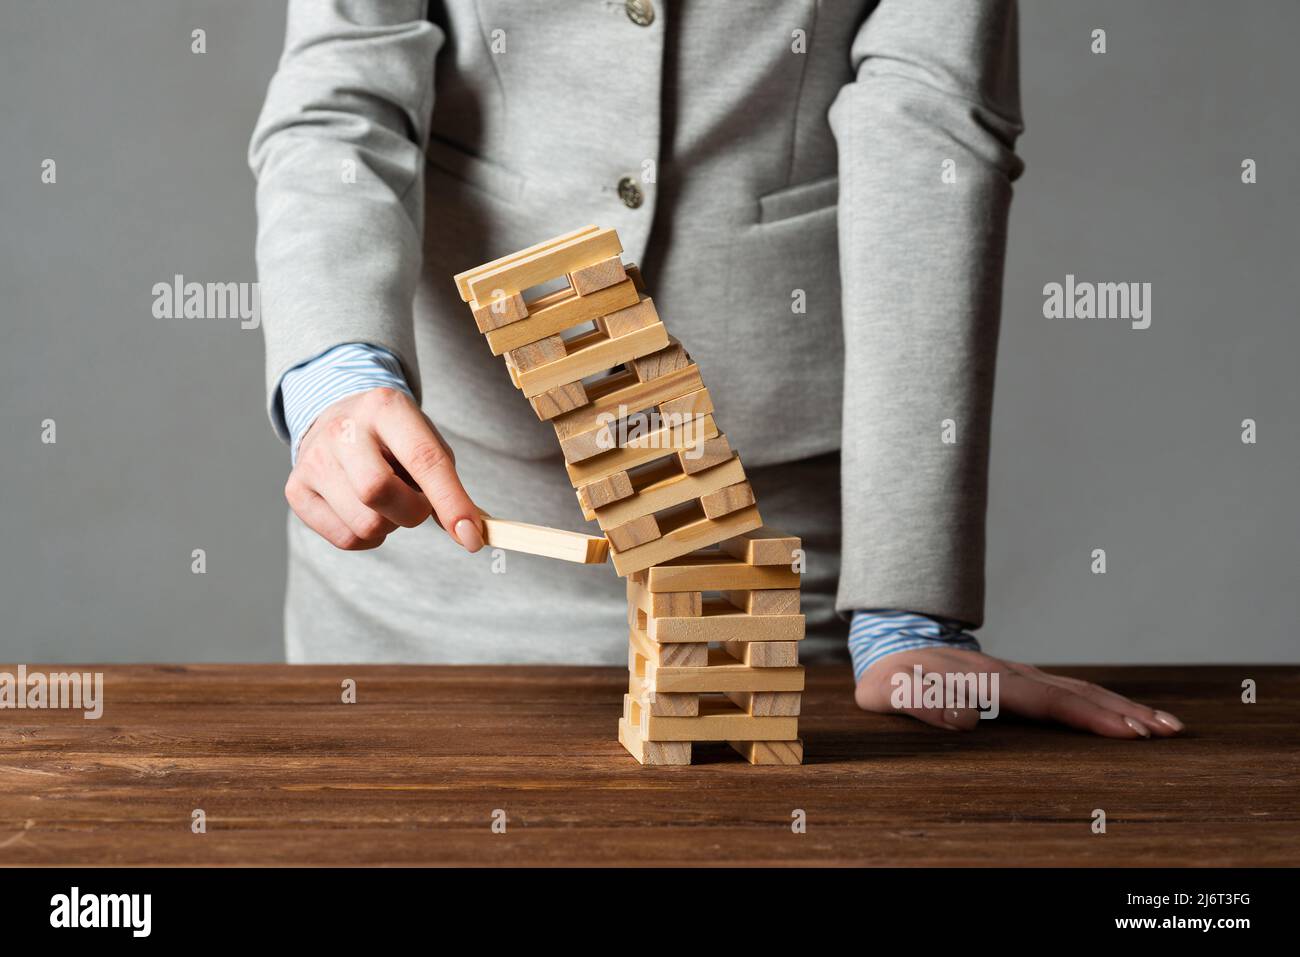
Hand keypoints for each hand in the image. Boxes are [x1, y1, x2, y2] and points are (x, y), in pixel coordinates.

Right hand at [284, 387, 482, 552]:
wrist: (338, 417)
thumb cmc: (393, 437)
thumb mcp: (426, 442)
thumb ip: (448, 484)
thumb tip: (468, 534)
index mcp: (386, 408)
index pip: (424, 459)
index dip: (451, 502)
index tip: (471, 537)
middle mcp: (343, 429)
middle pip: (379, 491)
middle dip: (412, 512)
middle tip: (416, 502)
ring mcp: (313, 459)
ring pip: (364, 525)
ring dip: (390, 525)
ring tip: (386, 500)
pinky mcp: (296, 489)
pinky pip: (345, 539)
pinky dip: (368, 538)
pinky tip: (365, 511)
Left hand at [855, 646, 1184, 738]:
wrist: (889, 642)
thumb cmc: (890, 676)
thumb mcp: (890, 691)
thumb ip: (921, 703)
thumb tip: (962, 719)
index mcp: (985, 679)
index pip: (1044, 700)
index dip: (1085, 716)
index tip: (1125, 732)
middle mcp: (1010, 673)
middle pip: (1074, 692)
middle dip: (1121, 713)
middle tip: (1167, 733)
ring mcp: (1019, 673)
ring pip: (1078, 689)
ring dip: (1121, 707)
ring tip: (1166, 726)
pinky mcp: (1021, 679)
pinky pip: (1068, 690)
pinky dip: (1101, 702)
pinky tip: (1127, 716)